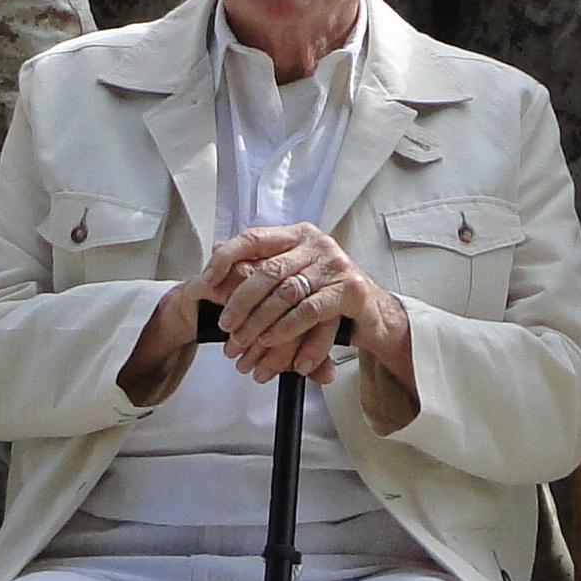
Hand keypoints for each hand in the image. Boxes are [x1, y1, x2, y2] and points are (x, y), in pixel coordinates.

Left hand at [204, 223, 411, 384]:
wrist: (374, 314)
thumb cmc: (327, 295)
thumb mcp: (294, 275)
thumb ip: (262, 264)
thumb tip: (217, 250)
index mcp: (298, 235)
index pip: (253, 237)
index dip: (226, 258)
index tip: (207, 281)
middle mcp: (317, 244)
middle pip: (268, 271)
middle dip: (241, 303)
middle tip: (226, 328)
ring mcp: (336, 265)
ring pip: (286, 294)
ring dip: (260, 323)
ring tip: (244, 345)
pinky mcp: (350, 290)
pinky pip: (309, 311)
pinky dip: (287, 330)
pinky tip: (272, 343)